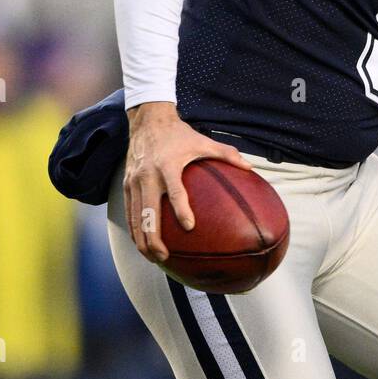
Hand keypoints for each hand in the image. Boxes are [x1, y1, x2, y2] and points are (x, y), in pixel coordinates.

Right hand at [124, 101, 253, 262]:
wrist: (147, 121)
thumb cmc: (179, 134)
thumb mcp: (203, 141)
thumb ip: (227, 155)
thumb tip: (251, 168)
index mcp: (168, 166)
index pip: (174, 191)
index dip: (181, 209)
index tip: (189, 227)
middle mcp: (148, 176)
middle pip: (147, 213)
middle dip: (153, 238)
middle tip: (164, 257)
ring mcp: (134, 181)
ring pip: (134, 217)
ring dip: (142, 239)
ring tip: (153, 258)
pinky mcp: (126, 184)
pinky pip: (128, 212)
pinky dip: (134, 229)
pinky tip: (142, 244)